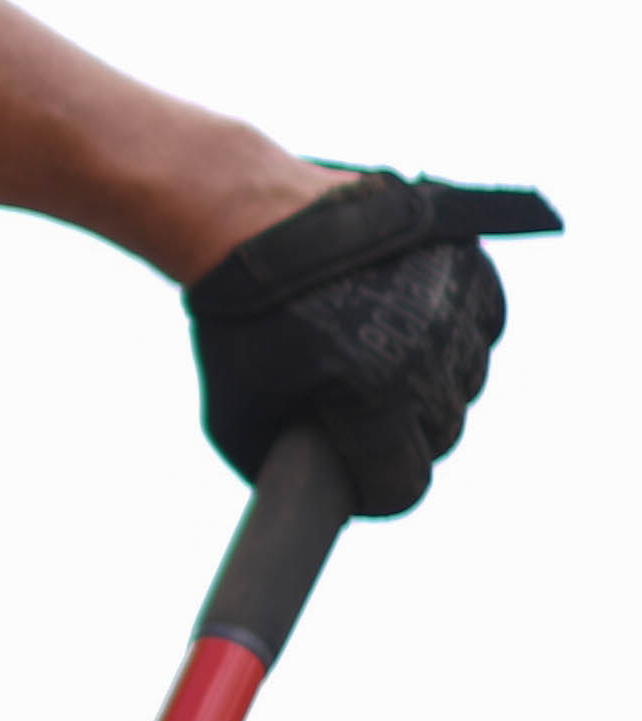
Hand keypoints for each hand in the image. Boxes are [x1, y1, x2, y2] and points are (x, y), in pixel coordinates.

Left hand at [186, 170, 553, 515]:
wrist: (246, 216)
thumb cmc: (236, 319)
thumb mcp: (235, 410)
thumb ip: (276, 467)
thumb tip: (318, 504)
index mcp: (376, 389)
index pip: (404, 484)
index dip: (376, 492)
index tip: (359, 483)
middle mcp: (428, 346)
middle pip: (441, 432)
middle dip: (403, 437)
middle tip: (362, 419)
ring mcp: (452, 298)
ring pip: (467, 378)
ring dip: (433, 384)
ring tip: (382, 365)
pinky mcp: (467, 259)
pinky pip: (485, 321)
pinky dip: (460, 332)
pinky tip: (419, 330)